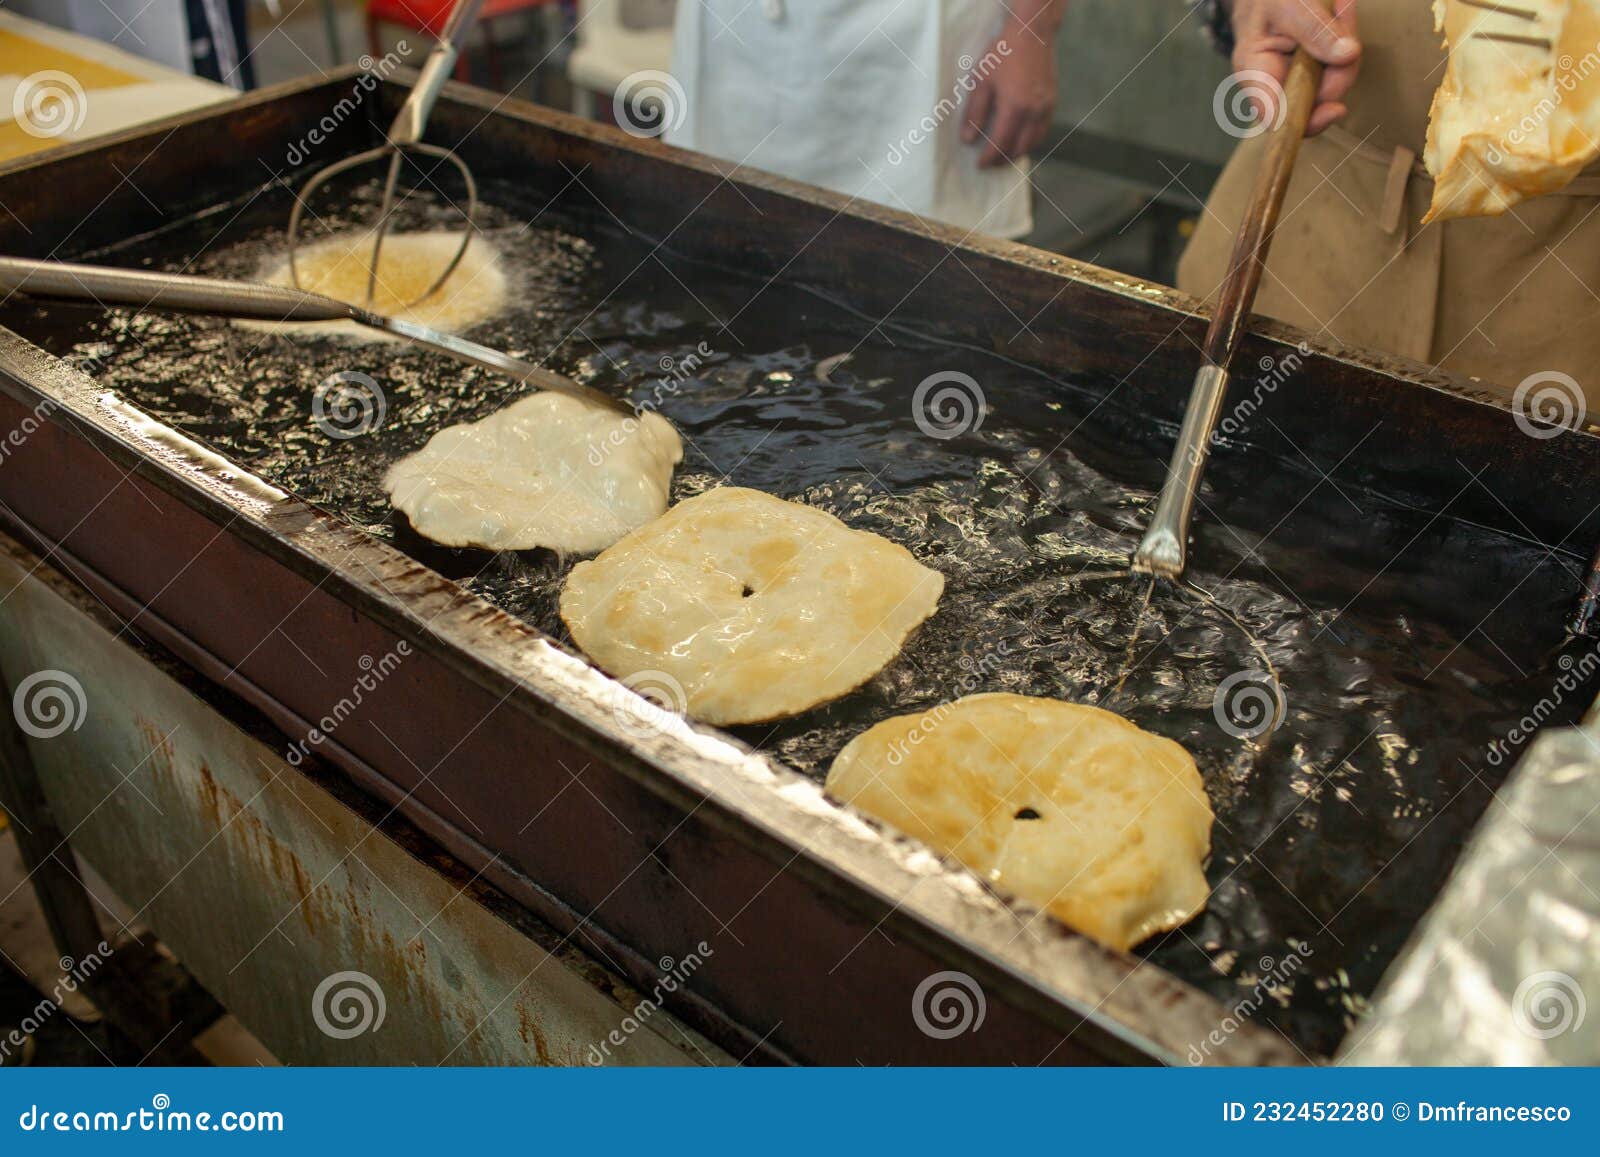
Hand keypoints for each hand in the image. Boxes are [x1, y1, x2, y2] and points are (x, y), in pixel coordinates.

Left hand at [962, 20, 1059, 168]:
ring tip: (1004, 155)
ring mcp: (1046, 108)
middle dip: (1003, 160)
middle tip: (991, 163)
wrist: (1031, 33)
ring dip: (1019, 152)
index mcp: (1014, 108)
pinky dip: (1031, 140)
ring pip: (1034, 142)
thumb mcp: (981, 81)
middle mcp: (1034, 112)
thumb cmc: (1003, 53)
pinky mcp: (1053, 102)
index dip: (989, 158)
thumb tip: (968, 139)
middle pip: (1019, 148)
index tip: (979, 165)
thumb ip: (974, 113)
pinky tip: (1020, 139)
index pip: (1000, 144)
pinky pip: (1043, 130)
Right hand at [1230, 0, 1360, 135]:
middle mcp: (1275, 84)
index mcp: (1255, 73)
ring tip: (1340, 7)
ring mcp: (1295, 79)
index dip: (1304, 121)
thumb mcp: (1286, 6)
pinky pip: (1339, 66)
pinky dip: (1346, 39)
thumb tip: (1347, 55)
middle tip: (1343, 14)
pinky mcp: (1312, 71)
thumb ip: (1314, 29)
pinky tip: (1340, 11)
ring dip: (1346, 45)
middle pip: (1315, 100)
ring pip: (1334, 82)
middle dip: (1340, 66)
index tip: (1335, 109)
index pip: (1275, 117)